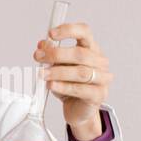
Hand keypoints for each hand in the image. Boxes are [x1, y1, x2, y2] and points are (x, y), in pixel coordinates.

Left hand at [36, 22, 112, 137]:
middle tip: (38, 57)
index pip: (85, 32)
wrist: (77, 110)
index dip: (68, 30)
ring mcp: (102, 78)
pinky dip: (64, 86)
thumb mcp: (57, 68)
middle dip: (56, 54)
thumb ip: (51, 55)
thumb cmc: (69, 85)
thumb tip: (42, 44)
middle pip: (80, 53)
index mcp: (91, 49)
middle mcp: (100, 62)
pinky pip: (81, 89)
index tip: (50, 33)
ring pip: (80, 72)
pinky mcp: (98, 95)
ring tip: (41, 74)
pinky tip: (51, 85)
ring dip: (58, 72)